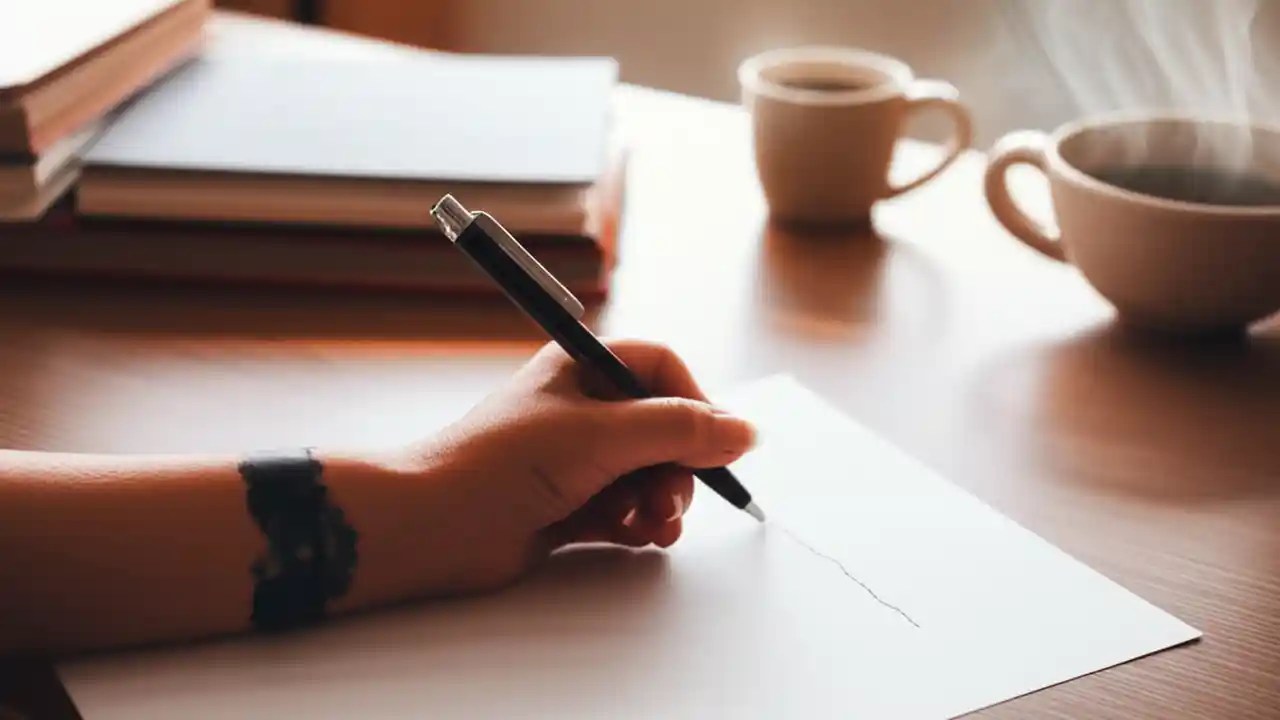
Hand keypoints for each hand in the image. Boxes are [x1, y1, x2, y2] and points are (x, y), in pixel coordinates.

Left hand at [371, 340, 756, 598]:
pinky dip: (637, 525)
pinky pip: (624, 510)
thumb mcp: (603, 435)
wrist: (435, 525)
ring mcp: (574, 460)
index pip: (661, 371)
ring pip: (647, 475)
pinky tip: (634, 537)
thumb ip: (680, 432)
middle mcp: (580, 410)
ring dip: (661, 501)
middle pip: (661, 430)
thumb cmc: (503, 462)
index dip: (696, 404)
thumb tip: (744, 431)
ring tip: (653, 525)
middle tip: (674, 499)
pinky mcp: (567, 506)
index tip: (717, 445)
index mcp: (581, 369)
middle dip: (677, 468)